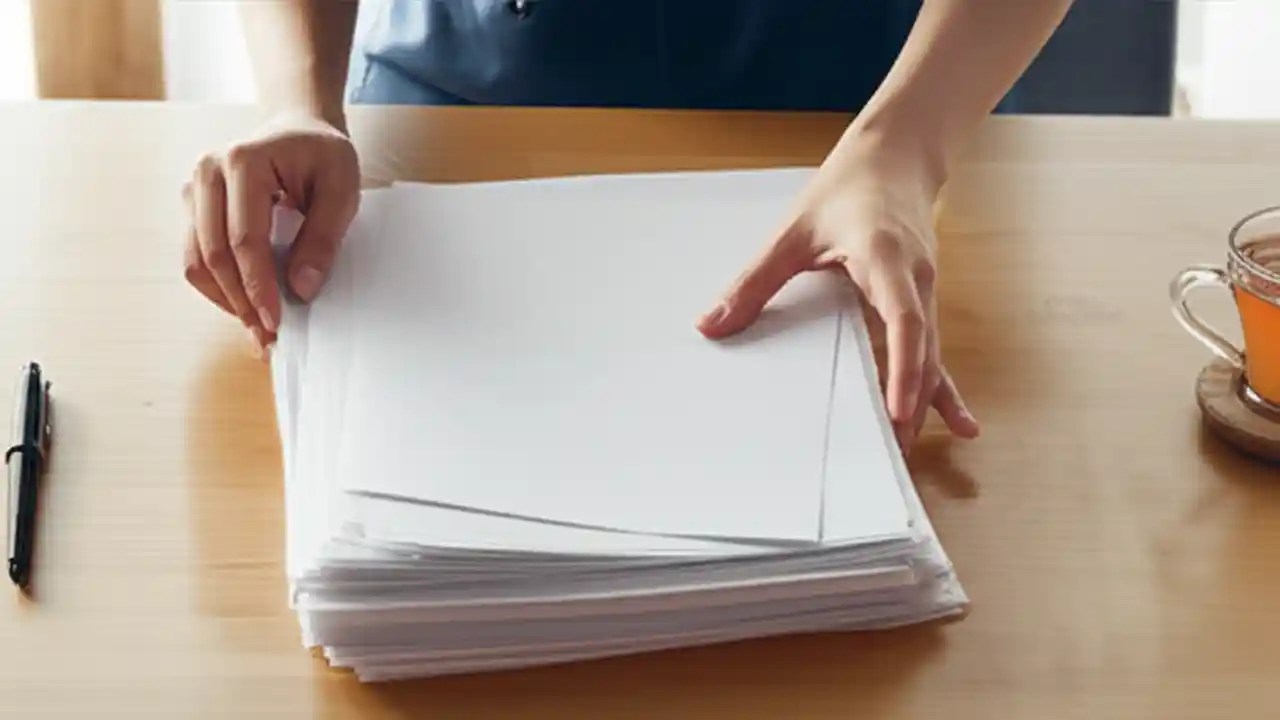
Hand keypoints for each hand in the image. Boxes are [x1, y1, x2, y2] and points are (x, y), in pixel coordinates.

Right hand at [182, 113, 359, 351]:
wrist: (299, 129)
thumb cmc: (322, 154)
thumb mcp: (342, 189)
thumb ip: (324, 237)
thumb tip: (302, 287)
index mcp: (242, 161)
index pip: (244, 239)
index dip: (259, 287)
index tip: (278, 321)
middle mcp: (207, 172)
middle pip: (213, 255)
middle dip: (241, 302)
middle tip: (269, 336)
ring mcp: (194, 190)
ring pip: (196, 261)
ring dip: (227, 301)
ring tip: (259, 328)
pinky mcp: (193, 207)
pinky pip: (197, 257)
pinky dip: (220, 287)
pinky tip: (247, 305)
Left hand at [697, 133, 978, 453]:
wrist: (895, 157)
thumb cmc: (846, 189)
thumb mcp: (792, 232)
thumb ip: (754, 281)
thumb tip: (710, 325)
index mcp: (885, 259)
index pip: (903, 320)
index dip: (902, 368)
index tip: (898, 410)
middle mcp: (915, 280)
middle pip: (920, 350)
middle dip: (909, 402)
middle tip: (890, 454)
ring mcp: (924, 291)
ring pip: (930, 354)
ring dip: (924, 402)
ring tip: (909, 452)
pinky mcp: (922, 299)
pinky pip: (932, 347)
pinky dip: (938, 384)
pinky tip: (960, 423)